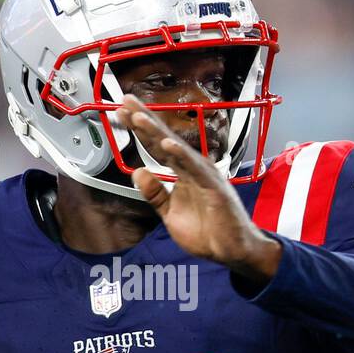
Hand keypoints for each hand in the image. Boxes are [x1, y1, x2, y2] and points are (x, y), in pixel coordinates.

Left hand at [118, 95, 280, 282]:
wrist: (231, 251)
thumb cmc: (207, 232)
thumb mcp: (170, 213)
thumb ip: (155, 193)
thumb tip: (138, 172)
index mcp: (182, 173)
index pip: (157, 146)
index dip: (140, 129)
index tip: (121, 112)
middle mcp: (192, 169)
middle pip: (165, 139)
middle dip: (145, 120)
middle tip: (126, 101)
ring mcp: (204, 176)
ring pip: (177, 149)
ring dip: (157, 132)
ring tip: (139, 118)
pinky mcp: (214, 189)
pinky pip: (196, 170)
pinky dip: (182, 156)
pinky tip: (168, 144)